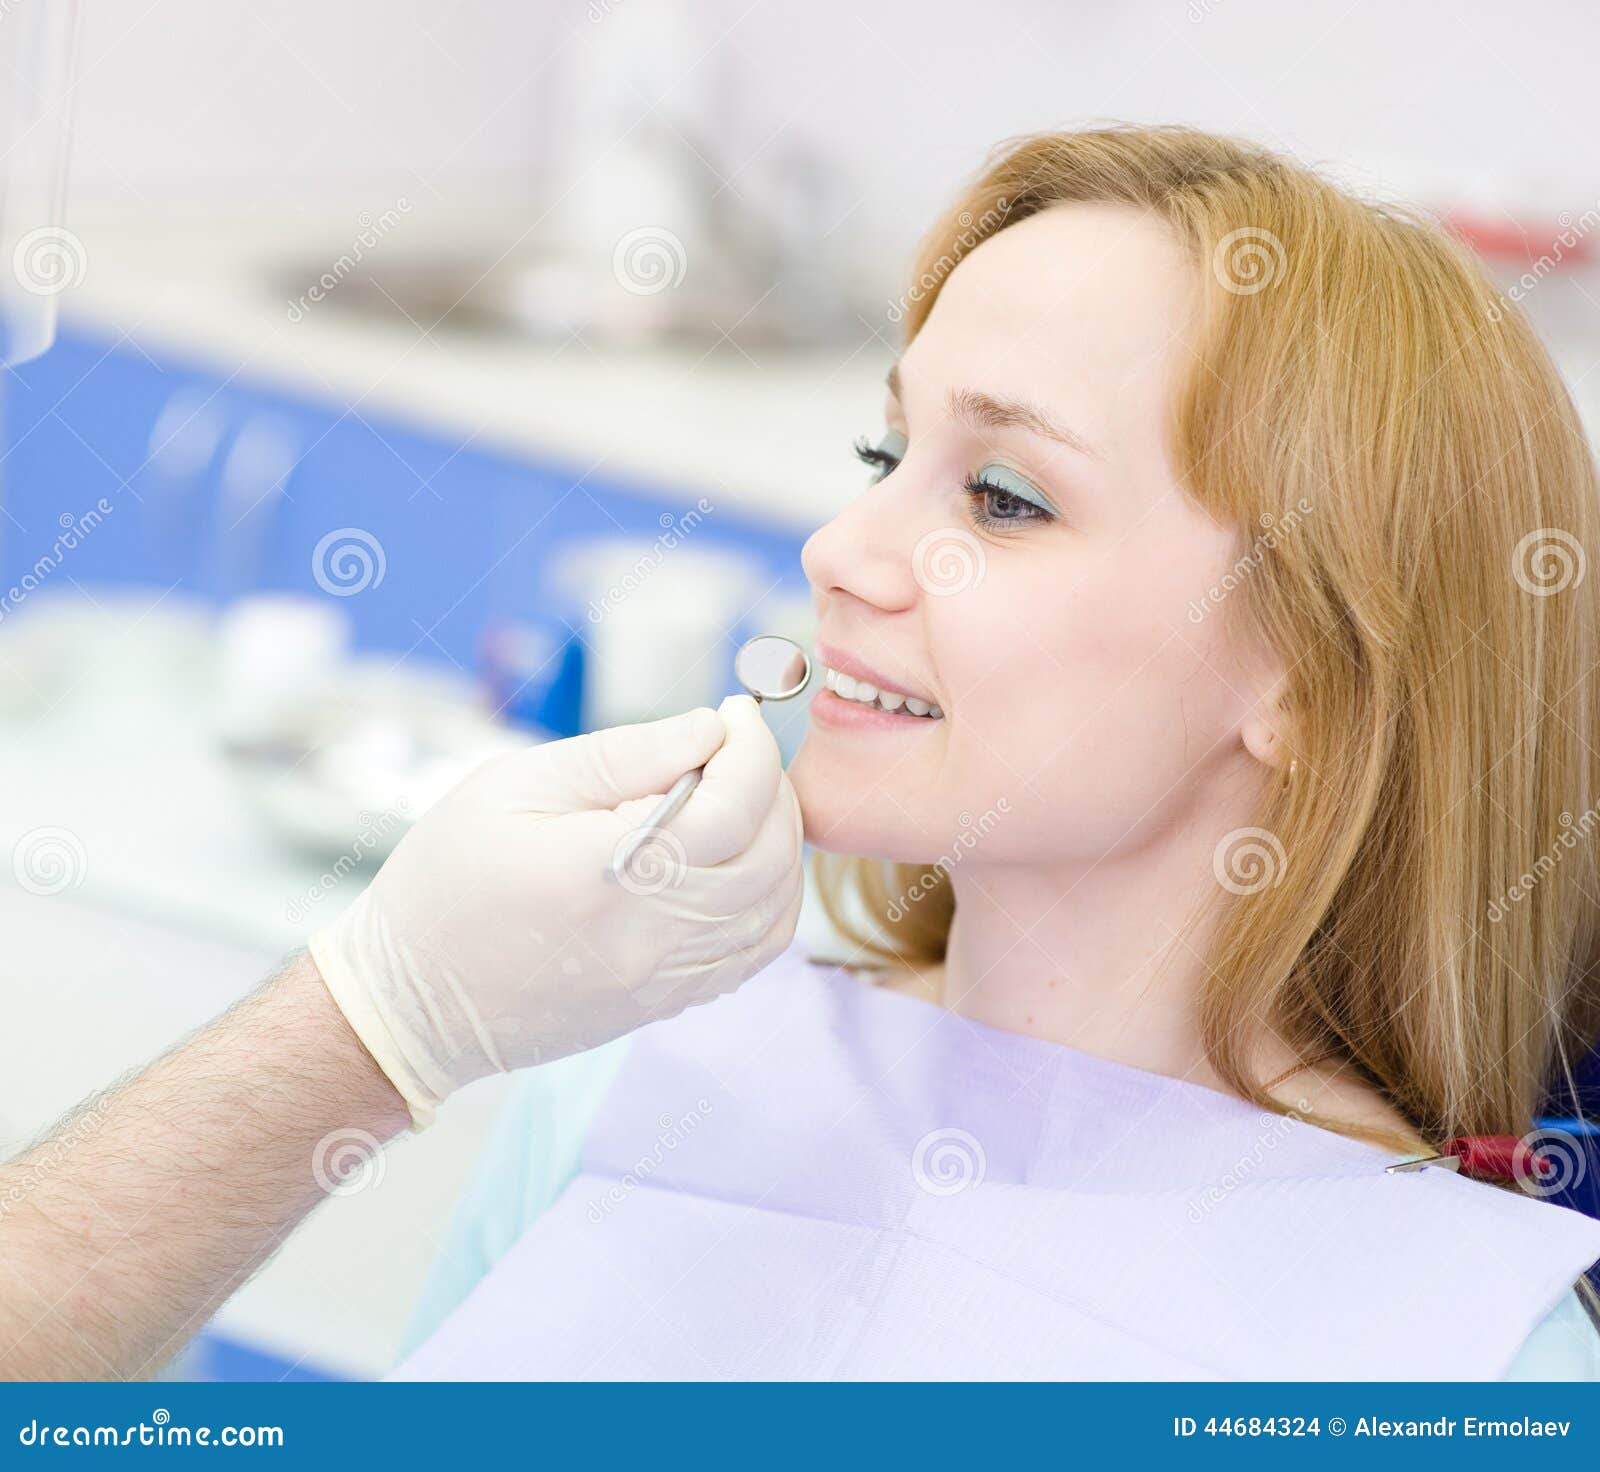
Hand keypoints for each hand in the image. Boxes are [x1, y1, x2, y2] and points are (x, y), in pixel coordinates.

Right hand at [308, 694, 803, 1126]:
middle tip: (741, 751)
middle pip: (769, 858)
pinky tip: (740, 863)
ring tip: (745, 801)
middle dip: (773, 789)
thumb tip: (707, 729)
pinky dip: (769, 901)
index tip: (734, 712)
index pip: (733, 804)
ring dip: (781, 846)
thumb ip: (622, 755)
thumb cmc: (446, 879)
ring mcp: (663, 981)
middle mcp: (650, 934)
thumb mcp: (512, 787)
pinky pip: (752, 956)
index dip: (750, 748)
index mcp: (609, 870)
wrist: (405, 1004)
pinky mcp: (663, 1006)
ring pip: (774, 911)